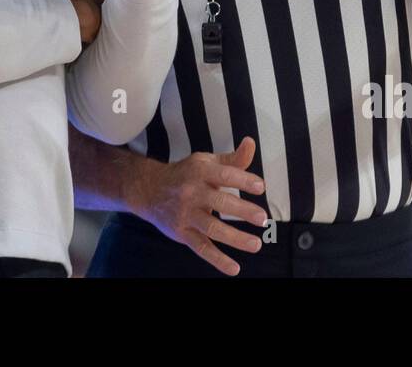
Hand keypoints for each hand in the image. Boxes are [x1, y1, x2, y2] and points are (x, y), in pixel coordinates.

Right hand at [132, 137, 268, 275]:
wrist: (148, 189)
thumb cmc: (186, 174)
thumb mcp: (206, 162)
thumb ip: (232, 159)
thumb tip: (251, 142)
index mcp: (200, 171)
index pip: (224, 174)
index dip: (243, 180)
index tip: (261, 187)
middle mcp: (192, 192)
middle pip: (220, 202)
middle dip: (242, 211)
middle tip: (262, 218)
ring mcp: (186, 214)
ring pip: (212, 228)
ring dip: (235, 238)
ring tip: (256, 244)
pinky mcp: (182, 233)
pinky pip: (201, 248)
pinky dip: (218, 260)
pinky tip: (234, 268)